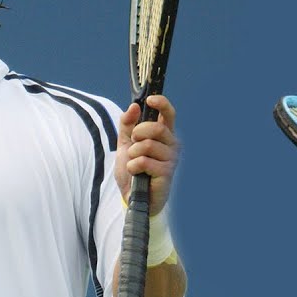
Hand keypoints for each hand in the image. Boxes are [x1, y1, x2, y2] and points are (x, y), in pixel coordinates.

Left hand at [115, 94, 178, 214]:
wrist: (132, 196)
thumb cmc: (133, 170)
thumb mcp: (125, 144)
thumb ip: (127, 125)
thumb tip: (134, 106)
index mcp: (164, 135)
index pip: (169, 114)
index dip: (161, 103)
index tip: (149, 100)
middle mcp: (172, 144)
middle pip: (156, 128)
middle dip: (138, 134)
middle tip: (133, 144)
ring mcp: (171, 159)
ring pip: (147, 145)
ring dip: (133, 154)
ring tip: (134, 163)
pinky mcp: (167, 173)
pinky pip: (144, 161)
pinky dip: (133, 166)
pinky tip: (137, 174)